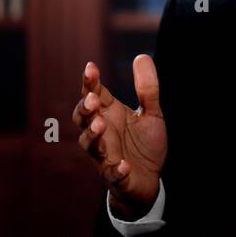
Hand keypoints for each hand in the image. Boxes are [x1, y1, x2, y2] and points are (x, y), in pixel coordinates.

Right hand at [71, 56, 166, 220]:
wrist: (148, 180)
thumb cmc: (143, 144)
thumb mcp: (151, 113)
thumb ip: (147, 89)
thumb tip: (142, 56)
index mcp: (109, 114)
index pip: (94, 94)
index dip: (90, 82)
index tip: (90, 67)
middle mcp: (101, 133)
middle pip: (83, 118)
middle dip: (85, 109)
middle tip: (93, 100)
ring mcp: (105, 155)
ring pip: (91, 145)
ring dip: (94, 135)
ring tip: (101, 125)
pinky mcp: (115, 176)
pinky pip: (112, 174)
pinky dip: (116, 170)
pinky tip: (123, 165)